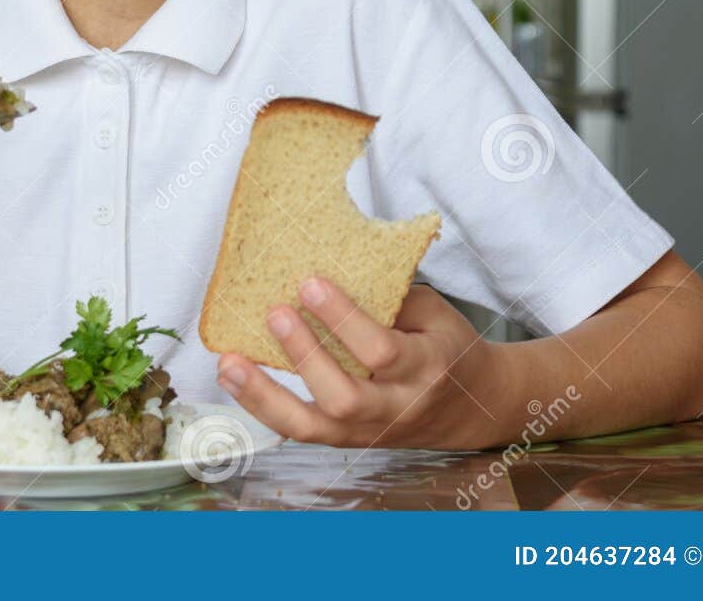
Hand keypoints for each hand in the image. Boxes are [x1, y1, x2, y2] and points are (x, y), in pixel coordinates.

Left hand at [216, 277, 507, 450]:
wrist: (472, 407)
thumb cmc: (446, 347)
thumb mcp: (435, 313)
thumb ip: (390, 296)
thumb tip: (331, 262)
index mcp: (427, 368)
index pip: (381, 351)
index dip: (342, 318)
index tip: (309, 282)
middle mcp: (397, 407)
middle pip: (345, 399)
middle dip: (304, 357)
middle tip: (274, 314)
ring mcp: (369, 431)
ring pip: (313, 428)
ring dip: (265, 396)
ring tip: (229, 363)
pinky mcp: (347, 441)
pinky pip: (300, 432)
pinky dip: (263, 407)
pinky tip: (235, 380)